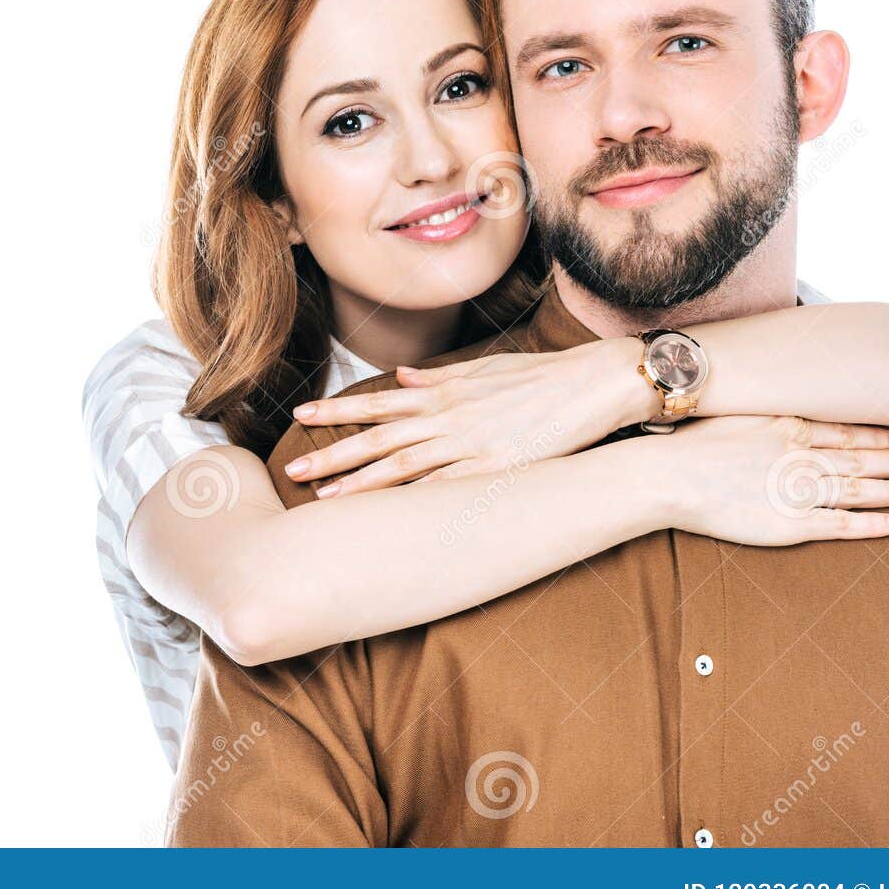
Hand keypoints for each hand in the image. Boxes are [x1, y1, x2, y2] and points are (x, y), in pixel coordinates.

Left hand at [285, 339, 654, 496]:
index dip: (337, 410)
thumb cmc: (544, 375)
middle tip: (294, 468)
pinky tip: (386, 521)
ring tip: (323, 500)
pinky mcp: (496, 470)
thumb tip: (402, 377)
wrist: (595, 383)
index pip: (378, 402)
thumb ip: (441, 376)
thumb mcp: (487, 367)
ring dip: (360, 484)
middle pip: (378, 437)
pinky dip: (413, 505)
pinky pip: (445, 491)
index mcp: (445, 391)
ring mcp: (471, 444)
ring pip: (402, 465)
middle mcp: (449, 416)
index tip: (300, 415)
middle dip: (333, 453)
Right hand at [652, 414, 888, 544]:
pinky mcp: (791, 523)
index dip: (874, 436)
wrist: (669, 475)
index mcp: (787, 425)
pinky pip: (841, 524)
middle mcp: (800, 455)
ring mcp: (798, 490)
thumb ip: (763, 415)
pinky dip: (870, 524)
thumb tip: (778, 413)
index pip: (843, 431)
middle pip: (858, 458)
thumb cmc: (690, 445)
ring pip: (856, 489)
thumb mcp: (734, 414)